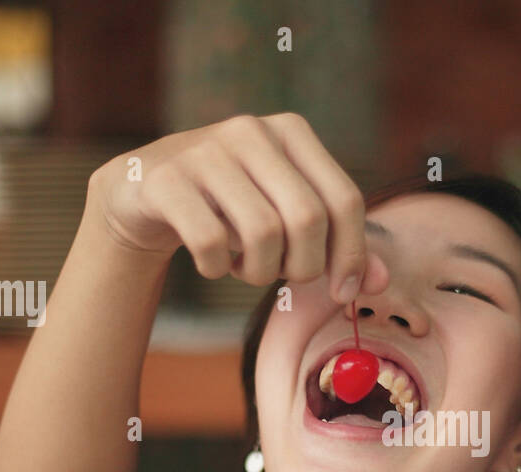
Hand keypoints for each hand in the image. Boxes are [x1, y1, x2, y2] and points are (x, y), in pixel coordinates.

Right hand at [90, 113, 380, 302]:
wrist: (141, 194)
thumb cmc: (229, 209)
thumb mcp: (286, 218)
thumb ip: (336, 243)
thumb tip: (378, 282)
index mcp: (291, 132)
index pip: (345, 200)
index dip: (353, 255)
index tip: (344, 292)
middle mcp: (251, 130)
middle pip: (308, 220)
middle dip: (303, 267)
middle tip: (282, 275)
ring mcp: (205, 151)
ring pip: (263, 234)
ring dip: (258, 272)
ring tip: (244, 266)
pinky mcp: (166, 180)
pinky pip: (212, 243)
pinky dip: (217, 269)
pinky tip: (212, 262)